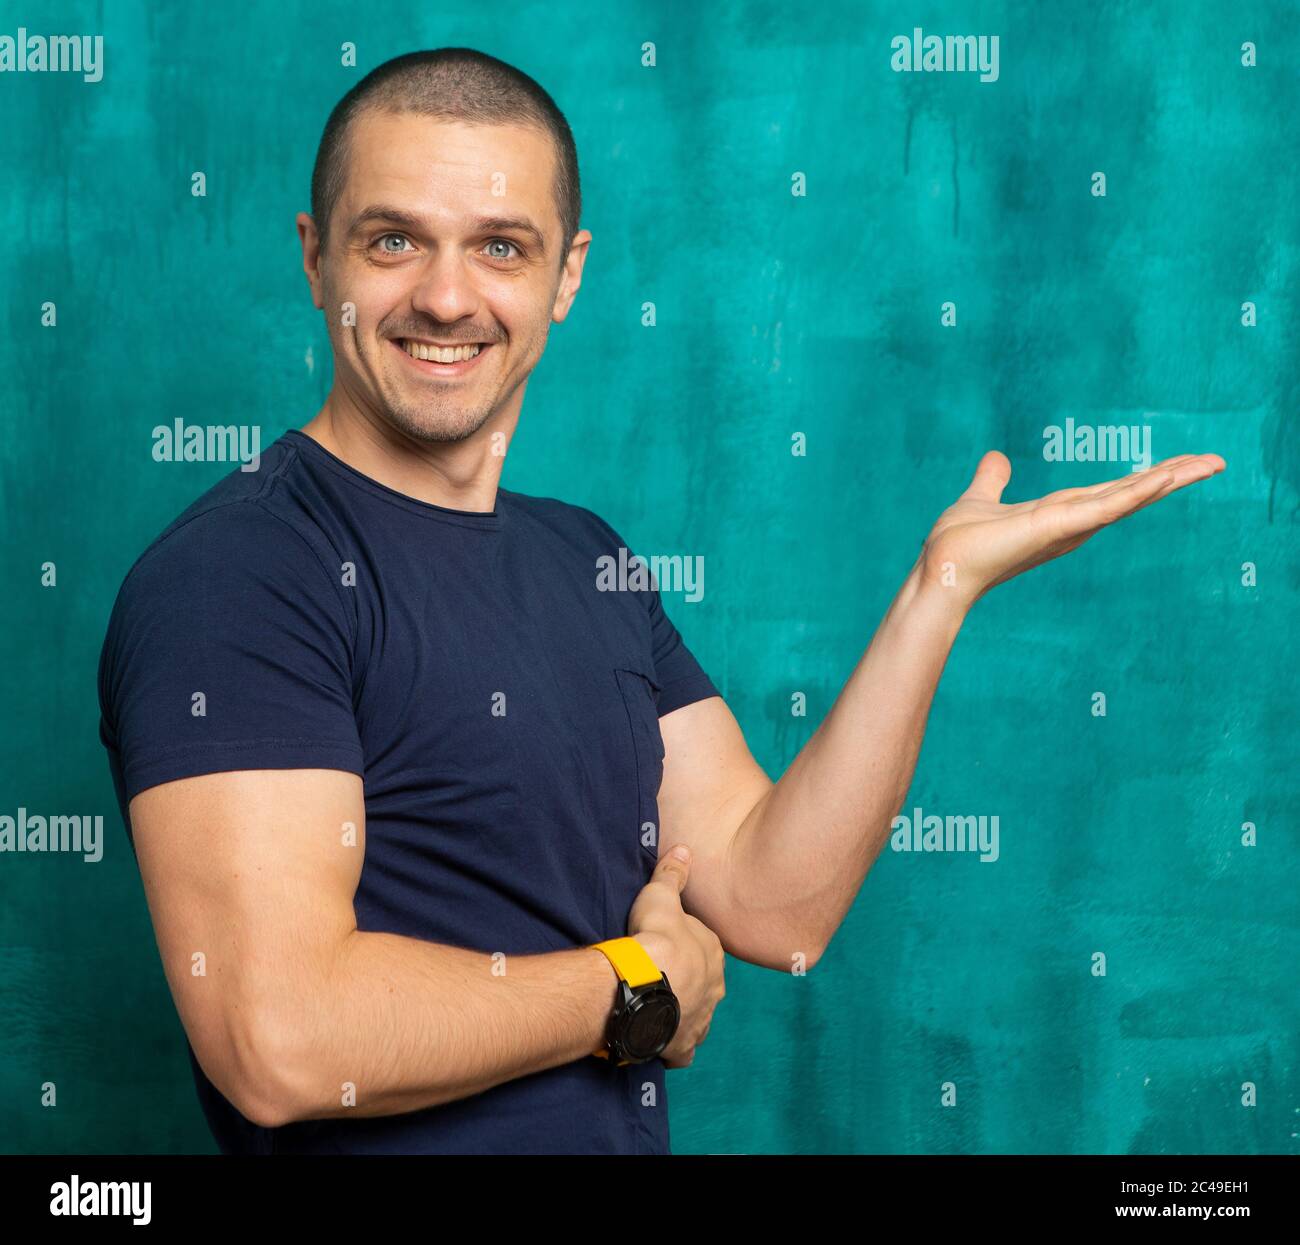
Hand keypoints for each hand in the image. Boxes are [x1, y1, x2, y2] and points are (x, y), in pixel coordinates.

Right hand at [627, 846, 725, 1068]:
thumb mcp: (660, 895)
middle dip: (686, 978)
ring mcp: (701, 1017)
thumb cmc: (654, 938)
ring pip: (698, 1013)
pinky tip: (661, 1039)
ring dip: (683, 1009)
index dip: (682, 942)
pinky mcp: (683, 1043)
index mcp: (713, 952)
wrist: (641, 986)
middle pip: (702, 980)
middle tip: (657, 973)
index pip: (702, 945)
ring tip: (658, 1004)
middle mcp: (714, 987)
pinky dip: (675, 1045)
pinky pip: (683, 1049)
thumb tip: (684, 848)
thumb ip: (672, 873)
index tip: (661, 941)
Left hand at [919, 450, 1225, 610]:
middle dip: (1173, 476)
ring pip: (1129, 498)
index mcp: (1059, 514)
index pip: (1111, 491)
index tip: (1177, 464)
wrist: (941, 570)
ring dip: (1169, 479)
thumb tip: (997, 458)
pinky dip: (1135, 492)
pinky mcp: (1058, 527)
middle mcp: (1072, 523)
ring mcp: (1069, 526)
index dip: (1144, 478)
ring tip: (1209, 464)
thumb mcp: (981, 498)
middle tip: (1215, 461)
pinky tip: (1166, 476)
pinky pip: (1105, 506)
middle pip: (1131, 494)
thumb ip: (992, 480)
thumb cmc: (959, 544)